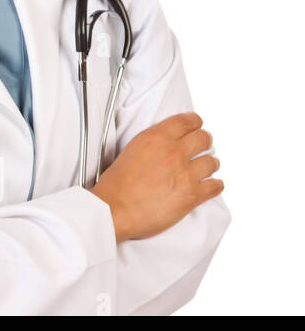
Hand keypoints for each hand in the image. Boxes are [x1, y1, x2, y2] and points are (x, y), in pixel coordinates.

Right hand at [89, 111, 223, 242]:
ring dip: (209, 165)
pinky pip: (216, 186)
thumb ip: (151, 143)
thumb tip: (163, 144)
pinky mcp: (192, 195)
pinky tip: (210, 186)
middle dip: (204, 142)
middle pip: (203, 138)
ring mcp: (185, 173)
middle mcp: (173, 152)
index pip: (186, 121)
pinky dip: (214, 185)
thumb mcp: (130, 150)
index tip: (196, 125)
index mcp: (155, 138)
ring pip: (212, 162)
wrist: (114, 208)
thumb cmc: (116, 185)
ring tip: (205, 168)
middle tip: (202, 147)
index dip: (195, 122)